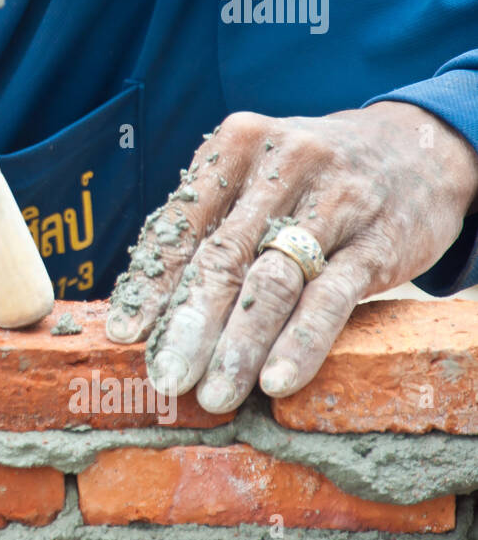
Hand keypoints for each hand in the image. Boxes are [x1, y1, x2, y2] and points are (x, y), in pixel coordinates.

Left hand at [106, 102, 477, 411]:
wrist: (415, 149)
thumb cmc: (308, 176)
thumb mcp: (255, 175)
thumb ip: (207, 225)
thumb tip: (147, 309)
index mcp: (236, 144)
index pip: (180, 224)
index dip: (150, 284)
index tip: (124, 334)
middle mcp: (283, 164)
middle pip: (222, 258)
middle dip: (189, 326)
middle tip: (166, 377)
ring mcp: (335, 200)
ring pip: (272, 282)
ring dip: (238, 345)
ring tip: (214, 394)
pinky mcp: (378, 240)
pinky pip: (331, 298)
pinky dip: (299, 342)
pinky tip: (276, 381)